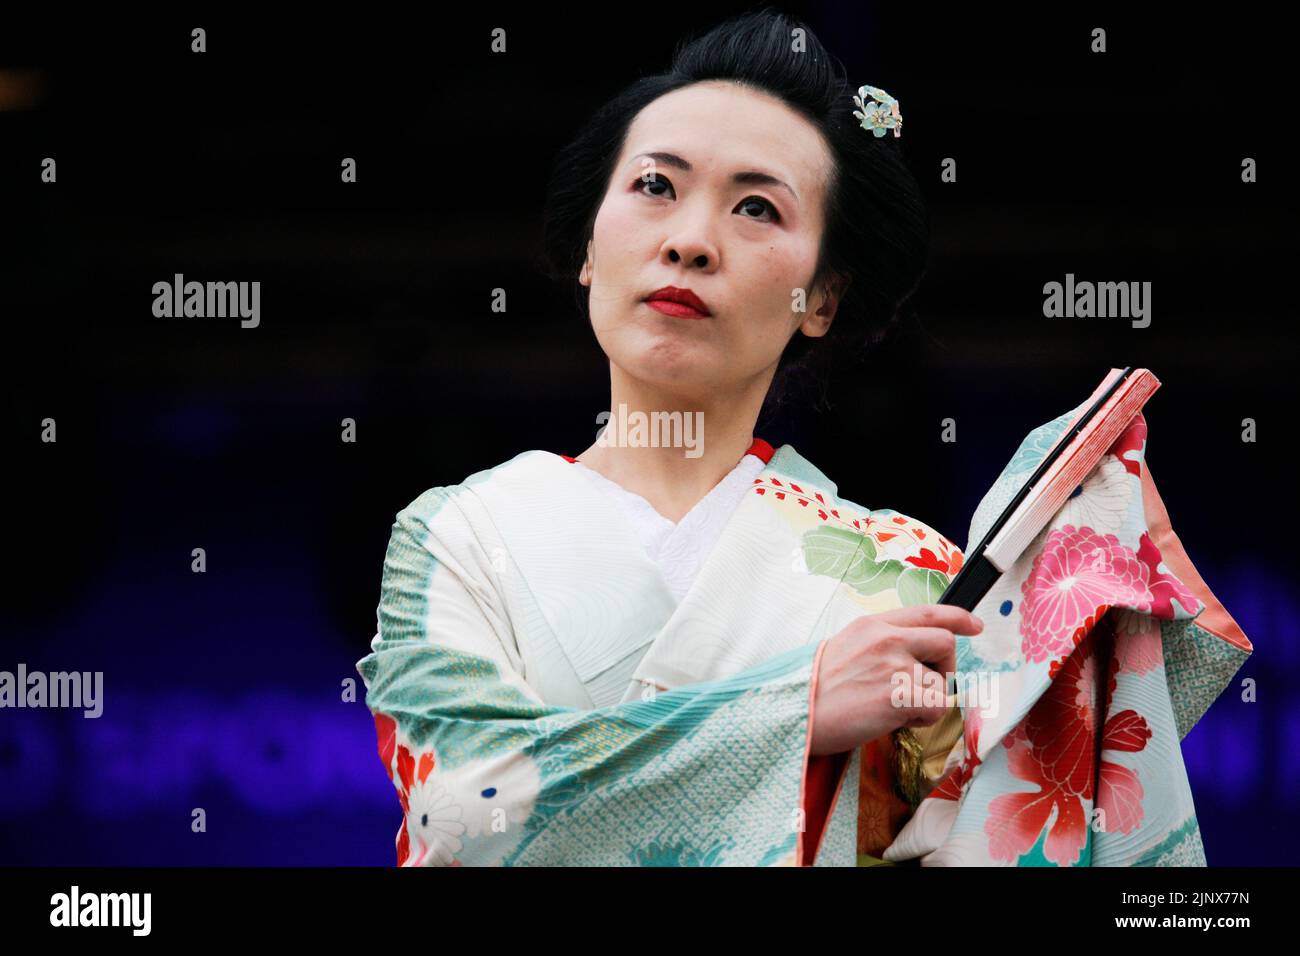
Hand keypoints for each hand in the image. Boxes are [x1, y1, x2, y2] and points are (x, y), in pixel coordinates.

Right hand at [809, 604, 982, 755]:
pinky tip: (895, 720)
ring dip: (925, 702)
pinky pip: (937, 707)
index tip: (974, 626)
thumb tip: (913, 656)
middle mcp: (886, 638)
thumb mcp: (846, 648)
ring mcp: (894, 664)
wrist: (796, 712)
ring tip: (891, 710)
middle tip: (926, 687)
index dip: (957, 618)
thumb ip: (880, 644)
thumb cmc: (816, 689)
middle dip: (946, 668)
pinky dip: (923, 720)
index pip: (926, 611)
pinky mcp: (900, 694)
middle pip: (945, 642)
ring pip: (941, 683)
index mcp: (872, 624)